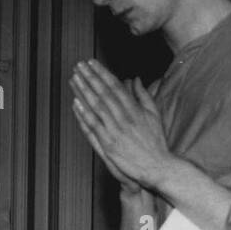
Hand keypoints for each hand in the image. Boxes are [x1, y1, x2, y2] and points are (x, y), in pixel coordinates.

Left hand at [70, 61, 171, 189]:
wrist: (156, 166)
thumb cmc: (155, 141)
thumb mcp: (154, 114)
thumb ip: (143, 95)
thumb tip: (135, 79)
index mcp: (134, 109)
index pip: (115, 86)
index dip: (101, 73)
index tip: (92, 62)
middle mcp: (123, 118)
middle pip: (103, 93)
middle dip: (89, 78)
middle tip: (78, 65)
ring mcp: (114, 131)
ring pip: (95, 107)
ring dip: (83, 92)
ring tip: (73, 79)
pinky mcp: (108, 145)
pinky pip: (93, 127)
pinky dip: (83, 115)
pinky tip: (75, 103)